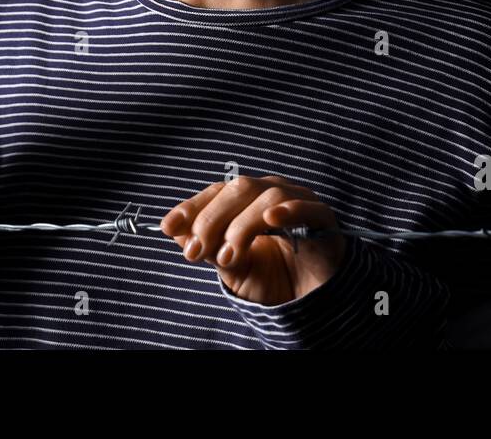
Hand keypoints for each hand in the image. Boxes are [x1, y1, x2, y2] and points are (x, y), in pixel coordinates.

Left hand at [160, 175, 347, 305]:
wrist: (312, 299)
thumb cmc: (273, 277)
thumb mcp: (233, 267)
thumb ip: (210, 249)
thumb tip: (177, 232)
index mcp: (248, 200)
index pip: (217, 192)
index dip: (192, 206)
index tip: (168, 227)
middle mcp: (272, 193)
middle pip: (239, 189)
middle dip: (211, 220)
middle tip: (194, 252)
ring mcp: (299, 202)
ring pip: (268, 197)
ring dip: (242, 226)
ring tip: (228, 257)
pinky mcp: (322, 219)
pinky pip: (307, 207)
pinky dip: (290, 210)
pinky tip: (272, 219)